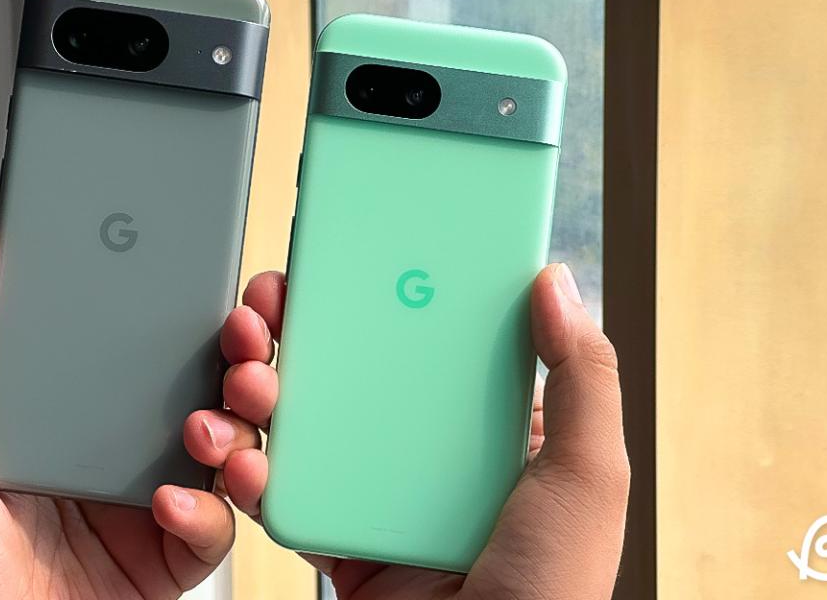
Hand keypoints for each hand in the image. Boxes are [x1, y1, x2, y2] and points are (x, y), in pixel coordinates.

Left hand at [0, 232, 239, 599]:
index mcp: (64, 414)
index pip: (137, 347)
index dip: (181, 314)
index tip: (208, 285)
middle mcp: (113, 455)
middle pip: (201, 391)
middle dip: (237, 362)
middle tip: (240, 344)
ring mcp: (145, 508)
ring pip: (227, 450)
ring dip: (238, 429)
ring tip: (209, 429)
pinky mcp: (167, 560)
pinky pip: (216, 526)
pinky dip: (207, 512)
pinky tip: (171, 505)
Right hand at [191, 264, 629, 599]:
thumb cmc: (548, 594)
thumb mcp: (585, 480)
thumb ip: (581, 379)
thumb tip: (554, 282)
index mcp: (495, 435)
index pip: (436, 345)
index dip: (389, 300)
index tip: (341, 261)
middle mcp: (435, 462)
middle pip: (362, 376)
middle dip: (306, 337)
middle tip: (265, 312)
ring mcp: (385, 502)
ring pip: (315, 426)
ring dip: (269, 395)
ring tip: (245, 378)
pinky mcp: (341, 542)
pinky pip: (290, 493)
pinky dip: (256, 473)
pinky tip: (241, 455)